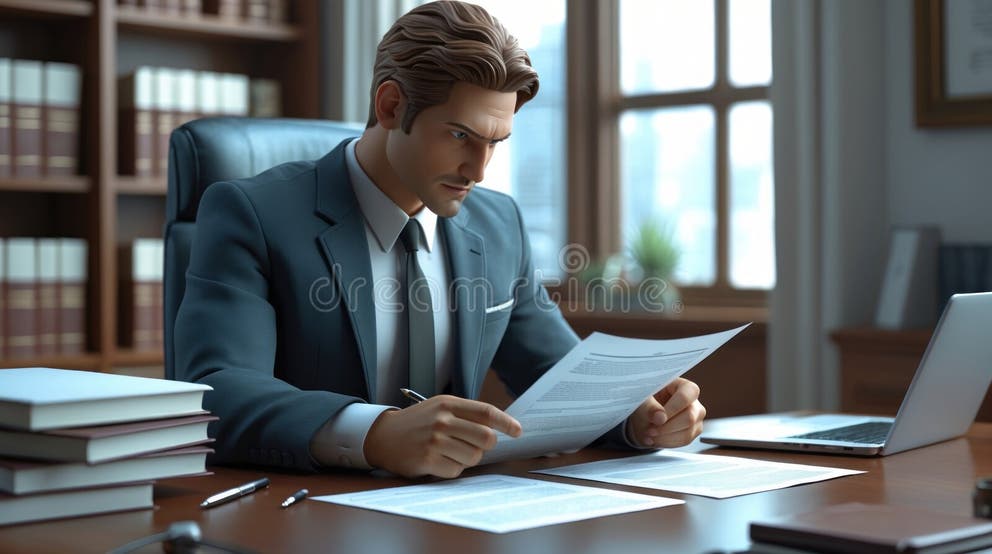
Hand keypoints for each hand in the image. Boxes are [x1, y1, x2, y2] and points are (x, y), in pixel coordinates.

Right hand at [364, 395, 521, 478]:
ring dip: (467, 459)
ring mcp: (435, 441)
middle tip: (476, 446)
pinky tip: (439, 461)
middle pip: (486, 438)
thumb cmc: (417, 423)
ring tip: (451, 452)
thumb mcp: (439, 407)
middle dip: (487, 446)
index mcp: (448, 404)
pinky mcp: (427, 460)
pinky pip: (456, 470)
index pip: (486, 412)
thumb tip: (498, 428)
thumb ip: (466, 414)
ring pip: (473, 457)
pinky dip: (452, 469)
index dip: (506, 423)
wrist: (383, 435)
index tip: (518, 431)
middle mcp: (443, 420)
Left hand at [626, 378, 705, 447]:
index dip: (671, 410)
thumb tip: (660, 417)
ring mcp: (697, 418)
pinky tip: (654, 440)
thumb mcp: (642, 400)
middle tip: (649, 430)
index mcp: (683, 386)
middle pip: (689, 418)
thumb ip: (649, 407)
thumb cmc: (646, 402)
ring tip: (649, 435)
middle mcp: (694, 402)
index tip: (656, 419)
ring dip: (665, 437)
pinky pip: (685, 441)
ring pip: (687, 433)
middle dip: (666, 427)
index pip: (685, 397)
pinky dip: (667, 443)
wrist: (645, 416)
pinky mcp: (694, 431)